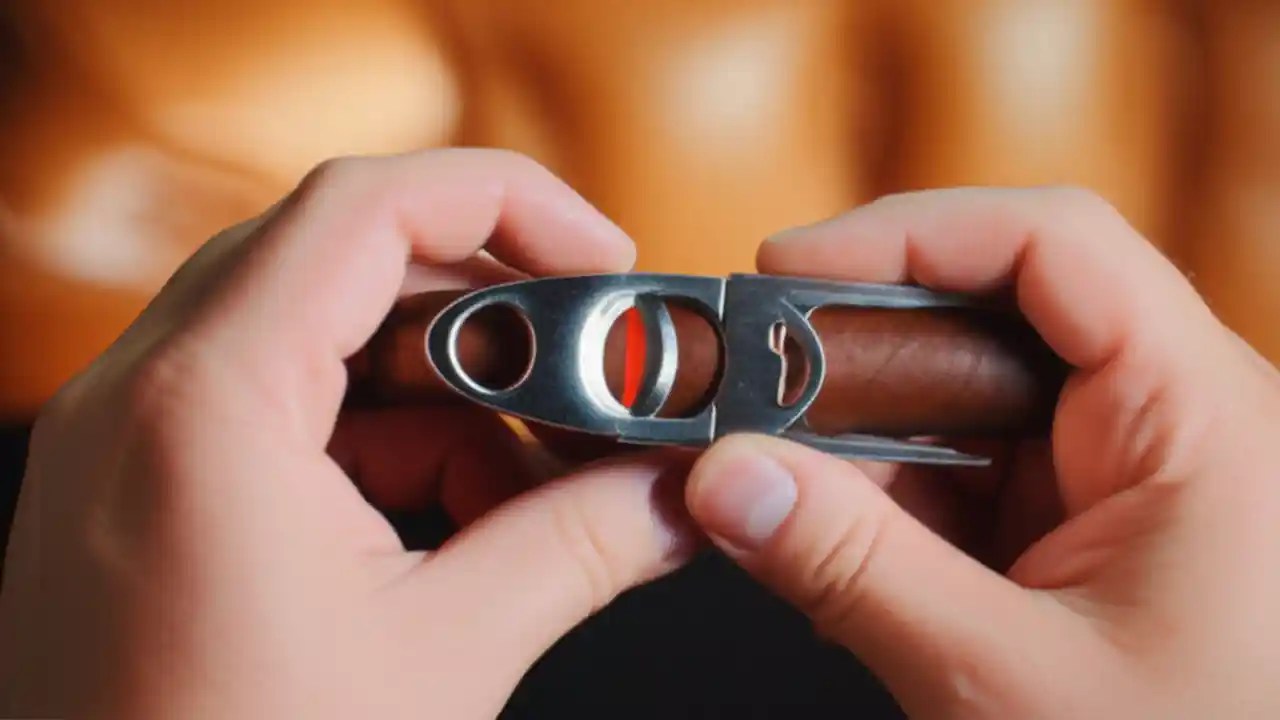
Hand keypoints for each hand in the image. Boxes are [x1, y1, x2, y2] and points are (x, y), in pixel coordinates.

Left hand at [0, 150, 696, 718]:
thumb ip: (583, 548)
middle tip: (579, 379)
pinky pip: (286, 418)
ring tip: (524, 493)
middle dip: (486, 322)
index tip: (598, 255)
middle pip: (345, 266)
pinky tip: (453, 528)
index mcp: (206, 406)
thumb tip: (678, 494)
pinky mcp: (143, 495)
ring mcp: (130, 446)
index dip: (505, 203)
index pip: (366, 208)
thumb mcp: (445, 656)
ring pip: (320, 345)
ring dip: (441, 402)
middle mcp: (142, 401)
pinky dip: (382, 451)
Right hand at [684, 188, 1279, 716]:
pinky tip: (845, 554)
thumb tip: (727, 479)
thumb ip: (854, 570)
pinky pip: (969, 472)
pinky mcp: (1084, 526)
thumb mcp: (1007, 681)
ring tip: (794, 503)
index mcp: (1199, 420)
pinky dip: (893, 503)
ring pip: (966, 398)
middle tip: (755, 394)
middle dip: (861, 352)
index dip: (910, 236)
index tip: (788, 270)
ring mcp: (1123, 476)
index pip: (1055, 245)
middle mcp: (1168, 424)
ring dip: (868, 443)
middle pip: (992, 313)